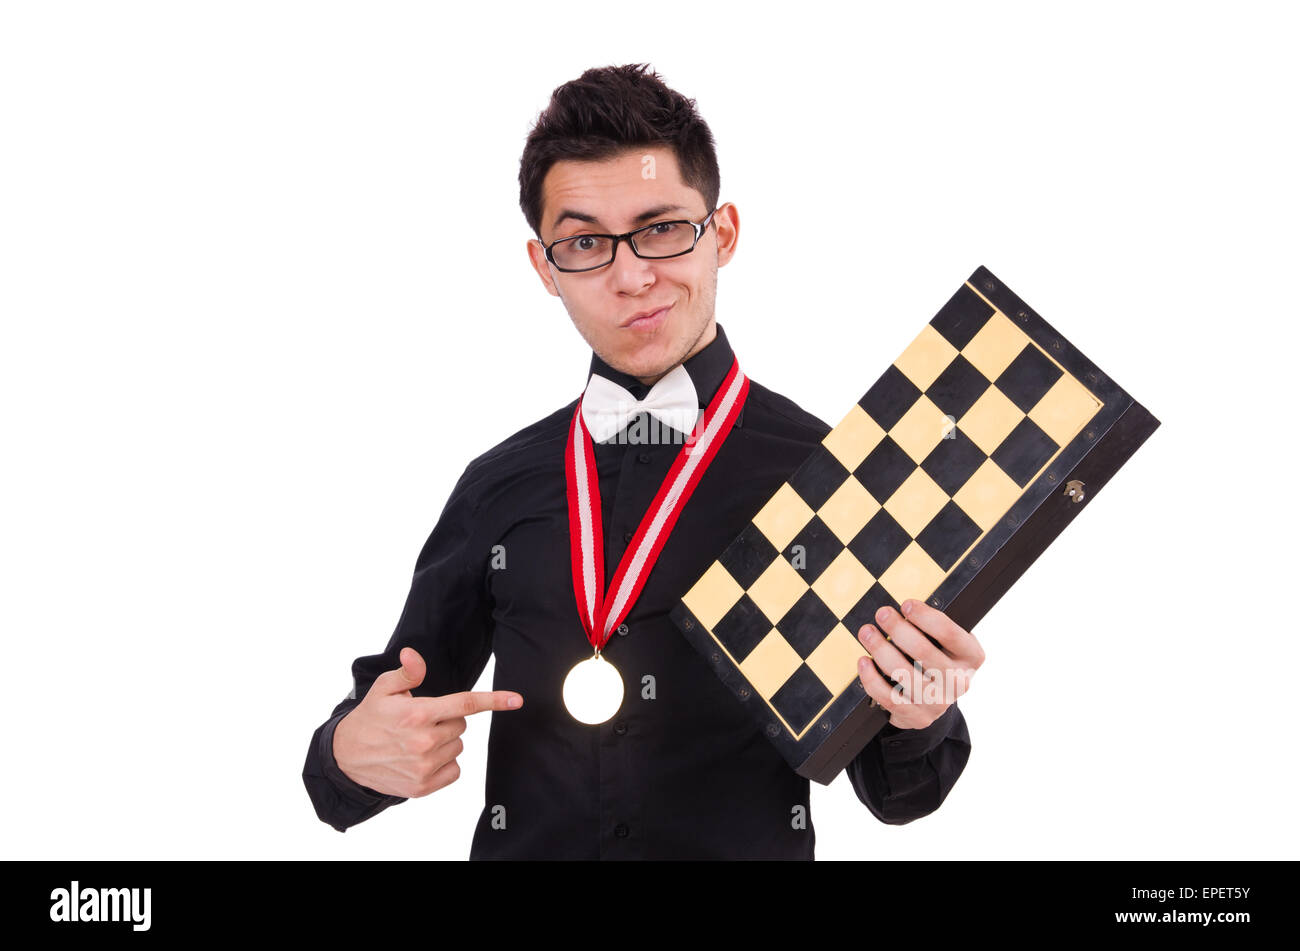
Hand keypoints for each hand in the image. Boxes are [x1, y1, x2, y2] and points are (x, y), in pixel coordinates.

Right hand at [332, 646, 522, 797]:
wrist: (346, 758)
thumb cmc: (369, 718)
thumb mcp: (383, 689)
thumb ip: (407, 673)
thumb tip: (414, 656)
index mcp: (418, 714)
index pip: (465, 704)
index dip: (494, 700)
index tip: (517, 700)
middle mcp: (424, 742)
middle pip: (462, 725)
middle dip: (447, 720)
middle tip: (421, 721)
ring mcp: (424, 767)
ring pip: (458, 746)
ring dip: (444, 742)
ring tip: (416, 740)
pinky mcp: (422, 787)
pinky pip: (454, 770)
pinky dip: (444, 764)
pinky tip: (422, 758)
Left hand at [856, 600, 984, 729]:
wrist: (936, 701)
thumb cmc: (937, 662)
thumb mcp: (946, 644)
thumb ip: (932, 628)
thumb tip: (903, 610)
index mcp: (971, 657)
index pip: (948, 633)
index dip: (924, 616)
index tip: (906, 605)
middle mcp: (959, 681)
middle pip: (923, 651)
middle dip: (897, 629)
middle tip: (881, 614)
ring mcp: (939, 702)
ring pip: (903, 673)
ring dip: (880, 649)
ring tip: (867, 633)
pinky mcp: (918, 717)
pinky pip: (888, 696)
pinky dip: (872, 678)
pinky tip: (864, 662)